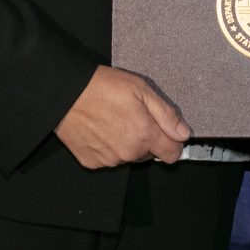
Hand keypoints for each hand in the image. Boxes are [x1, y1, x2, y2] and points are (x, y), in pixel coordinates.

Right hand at [56, 66, 189, 168]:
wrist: (65, 94)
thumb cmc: (103, 87)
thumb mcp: (141, 89)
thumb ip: (166, 114)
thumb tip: (184, 134)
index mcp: (144, 135)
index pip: (172, 154)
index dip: (172, 142)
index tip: (165, 131)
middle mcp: (128, 153)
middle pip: (149, 154)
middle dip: (146, 139)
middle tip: (133, 117)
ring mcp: (108, 160)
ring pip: (128, 157)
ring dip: (127, 144)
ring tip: (113, 120)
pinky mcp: (91, 162)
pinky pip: (108, 159)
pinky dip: (107, 147)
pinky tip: (100, 129)